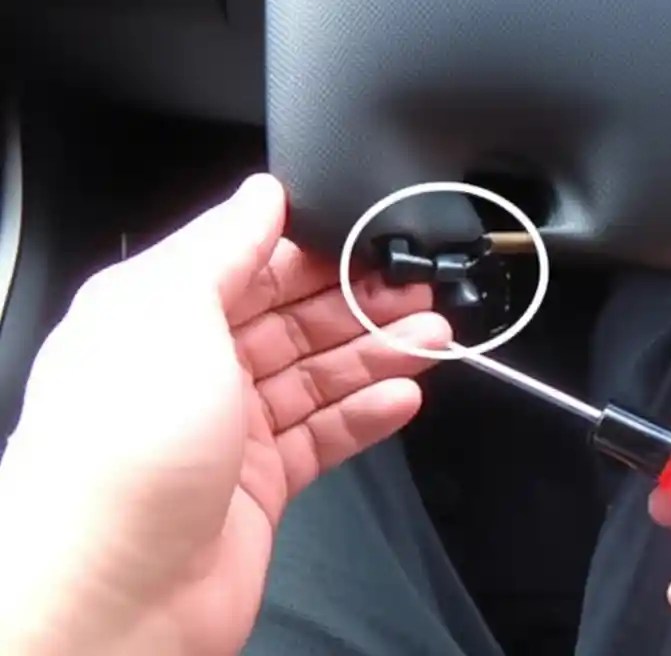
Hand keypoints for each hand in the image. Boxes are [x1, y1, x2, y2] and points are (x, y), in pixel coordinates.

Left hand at [0, 174, 449, 654]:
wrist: (115, 595)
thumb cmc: (121, 454)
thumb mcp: (167, 311)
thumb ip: (221, 246)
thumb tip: (260, 194)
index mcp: (155, 316)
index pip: (247, 264)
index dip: (313, 250)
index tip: (372, 240)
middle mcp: (188, 371)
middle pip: (291, 321)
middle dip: (358, 302)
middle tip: (418, 293)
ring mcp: (225, 432)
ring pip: (316, 378)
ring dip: (377, 355)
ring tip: (435, 340)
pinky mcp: (257, 487)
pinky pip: (324, 437)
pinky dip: (367, 416)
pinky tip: (403, 398)